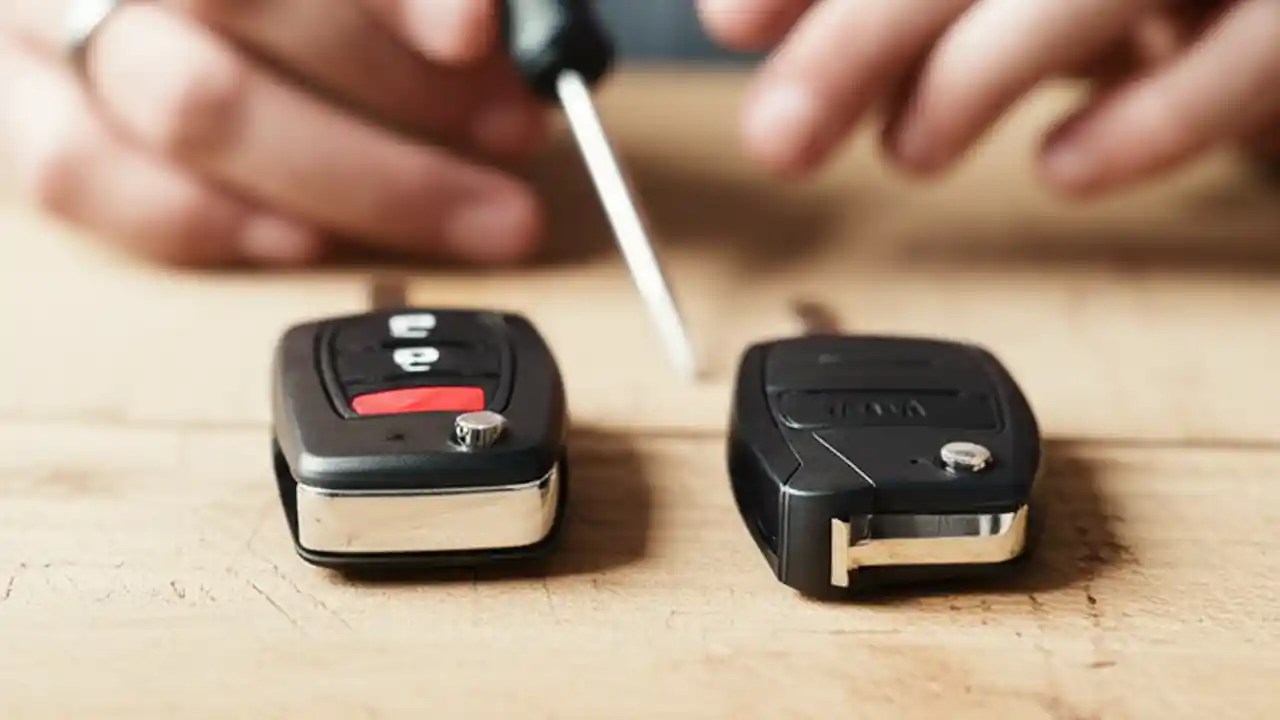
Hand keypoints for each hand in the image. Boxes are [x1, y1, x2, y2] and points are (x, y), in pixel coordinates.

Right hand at [0, 0, 543, 264]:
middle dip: (409, 92)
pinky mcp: (9, 101)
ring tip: (467, 209)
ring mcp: (38, 19)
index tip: (475, 36)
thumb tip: (516, 36)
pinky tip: (311, 239)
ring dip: (357, 176)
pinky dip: (214, 222)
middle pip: (251, 9)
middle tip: (514, 133)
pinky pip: (86, 176)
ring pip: (195, 107)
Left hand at [698, 0, 1279, 195]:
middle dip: (860, 37)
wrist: (1259, 4)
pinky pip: (1244, 58)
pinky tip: (1060, 169)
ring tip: (910, 155)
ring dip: (977, 77)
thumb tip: (741, 20)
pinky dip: (1146, 123)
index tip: (732, 25)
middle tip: (781, 135)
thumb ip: (883, 3)